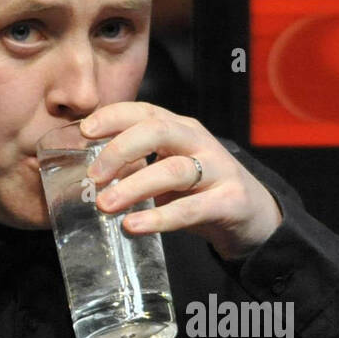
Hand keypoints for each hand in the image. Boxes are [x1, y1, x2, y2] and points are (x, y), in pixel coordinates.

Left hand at [82, 103, 282, 261]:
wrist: (254, 217)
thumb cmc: (201, 192)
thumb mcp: (168, 171)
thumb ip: (136, 168)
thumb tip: (86, 179)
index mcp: (180, 129)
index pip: (144, 111)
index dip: (113, 116)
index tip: (84, 131)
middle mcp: (199, 142)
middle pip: (158, 131)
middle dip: (119, 150)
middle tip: (92, 177)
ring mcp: (218, 170)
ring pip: (173, 170)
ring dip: (134, 186)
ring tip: (105, 205)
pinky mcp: (230, 201)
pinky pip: (190, 209)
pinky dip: (158, 218)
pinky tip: (133, 226)